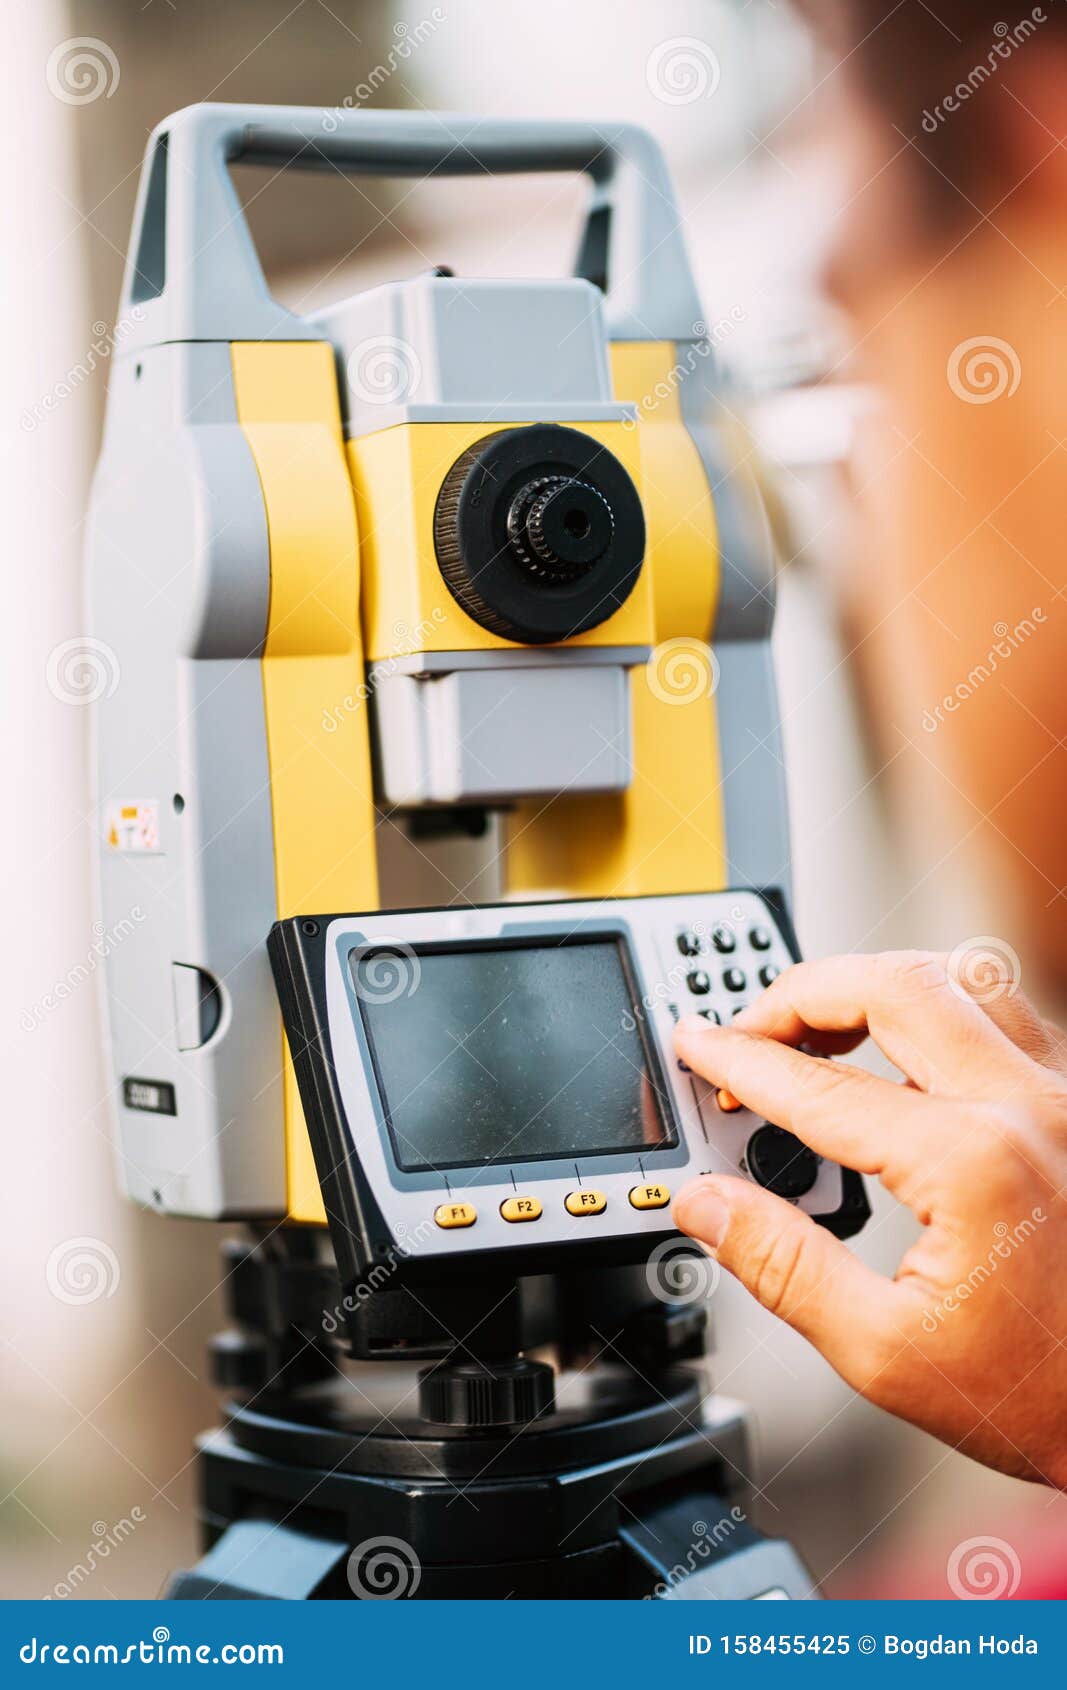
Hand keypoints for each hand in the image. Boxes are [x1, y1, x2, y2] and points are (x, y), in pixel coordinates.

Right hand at [672, 952, 1066, 1487]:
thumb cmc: (1043, 1395)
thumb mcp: (885, 1353)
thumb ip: (782, 1266)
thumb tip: (708, 1206)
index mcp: (972, 1164)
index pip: (820, 1087)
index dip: (740, 1061)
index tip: (696, 1047)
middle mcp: (1028, 1109)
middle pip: (892, 986)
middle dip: (801, 994)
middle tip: (748, 1029)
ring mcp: (1065, 1099)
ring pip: (960, 978)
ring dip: (875, 985)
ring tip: (817, 1024)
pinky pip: (1006, 1014)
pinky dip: (940, 1006)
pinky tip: (905, 1046)